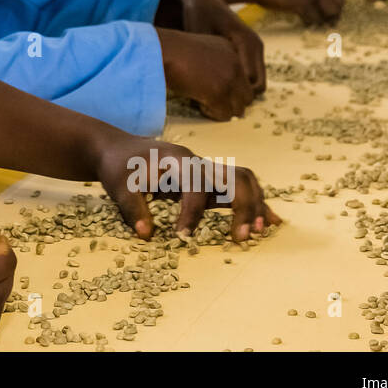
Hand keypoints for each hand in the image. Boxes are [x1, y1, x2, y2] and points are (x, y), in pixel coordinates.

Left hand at [95, 136, 280, 241]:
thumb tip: (146, 235)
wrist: (119, 149)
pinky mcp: (207, 179)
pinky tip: (269, 221)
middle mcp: (196, 162)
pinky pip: (239, 186)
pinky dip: (255, 203)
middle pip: (233, 177)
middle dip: (243, 206)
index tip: (182, 235)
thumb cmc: (118, 167)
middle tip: (241, 237)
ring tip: (259, 231)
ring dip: (255, 204)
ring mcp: (205, 169)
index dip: (191, 213)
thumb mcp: (118, 186)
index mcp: (176, 161)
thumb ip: (132, 209)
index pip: (194, 187)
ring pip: (243, 180)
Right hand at [156, 28, 255, 119]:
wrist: (162, 50)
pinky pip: (224, 115)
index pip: (245, 80)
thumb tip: (218, 86)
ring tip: (204, 103)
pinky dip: (212, 114)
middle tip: (212, 101)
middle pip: (247, 96)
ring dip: (223, 110)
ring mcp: (229, 79)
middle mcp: (236, 65)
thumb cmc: (173, 51)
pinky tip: (199, 105)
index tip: (214, 91)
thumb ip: (215, 63)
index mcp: (233, 51)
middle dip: (231, 102)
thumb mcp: (202, 50)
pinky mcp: (219, 93)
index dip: (231, 90)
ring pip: (239, 108)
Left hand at [157, 0, 265, 94]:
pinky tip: (221, 85)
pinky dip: (241, 84)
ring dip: (241, 92)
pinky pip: (252, 75)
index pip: (251, 81)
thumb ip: (207, 61)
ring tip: (218, 97)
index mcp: (245, 42)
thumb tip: (208, 88)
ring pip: (257, 83)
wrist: (203, 0)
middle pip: (258, 86)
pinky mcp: (251, 50)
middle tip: (217, 105)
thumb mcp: (199, 37)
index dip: (235, 97)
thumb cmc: (197, 17)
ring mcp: (255, 47)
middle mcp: (255, 45)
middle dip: (240, 98)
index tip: (214, 103)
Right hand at [243, 0, 343, 24]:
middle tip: (328, 24)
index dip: (335, 7)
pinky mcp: (304, 1)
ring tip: (316, 25)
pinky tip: (304, 22)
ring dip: (324, 21)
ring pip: (330, 12)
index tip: (330, 16)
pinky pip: (315, 18)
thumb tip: (329, 10)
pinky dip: (311, 23)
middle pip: (339, 3)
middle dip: (334, 15)